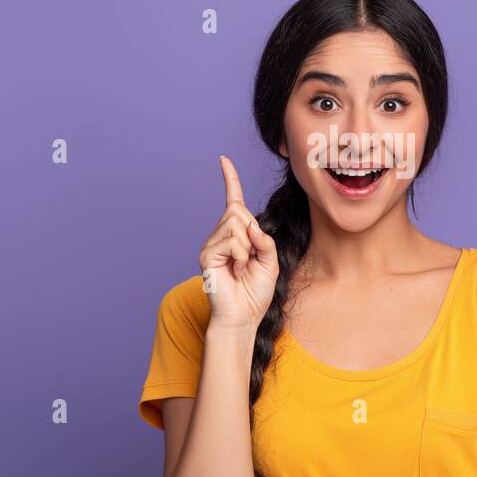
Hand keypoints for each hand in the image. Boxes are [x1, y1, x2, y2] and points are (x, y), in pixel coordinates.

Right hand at [199, 155, 279, 332]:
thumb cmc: (256, 292)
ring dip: (247, 248)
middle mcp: (221, 235)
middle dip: (253, 233)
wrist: (244, 316)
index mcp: (237, 234)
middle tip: (250, 259)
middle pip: (238, 210)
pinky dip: (240, 256)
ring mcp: (212, 244)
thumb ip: (265, 239)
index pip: (233, 201)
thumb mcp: (271, 261)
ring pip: (235, 224)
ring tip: (241, 267)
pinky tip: (235, 271)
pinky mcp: (206, 255)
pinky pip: (231, 241)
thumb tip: (249, 223)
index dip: (230, 179)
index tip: (223, 160)